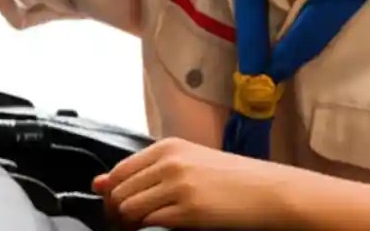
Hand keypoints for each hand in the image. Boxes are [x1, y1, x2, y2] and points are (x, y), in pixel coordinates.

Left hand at [92, 137, 284, 228]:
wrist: (269, 191)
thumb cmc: (233, 178)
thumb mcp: (190, 162)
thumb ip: (146, 170)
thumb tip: (99, 183)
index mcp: (167, 146)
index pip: (118, 171)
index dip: (111, 194)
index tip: (117, 208)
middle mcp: (169, 162)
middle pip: (118, 192)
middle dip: (117, 213)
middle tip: (128, 224)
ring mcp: (178, 186)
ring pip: (128, 208)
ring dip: (129, 224)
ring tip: (142, 228)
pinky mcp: (189, 211)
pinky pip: (150, 222)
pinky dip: (148, 229)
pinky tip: (159, 229)